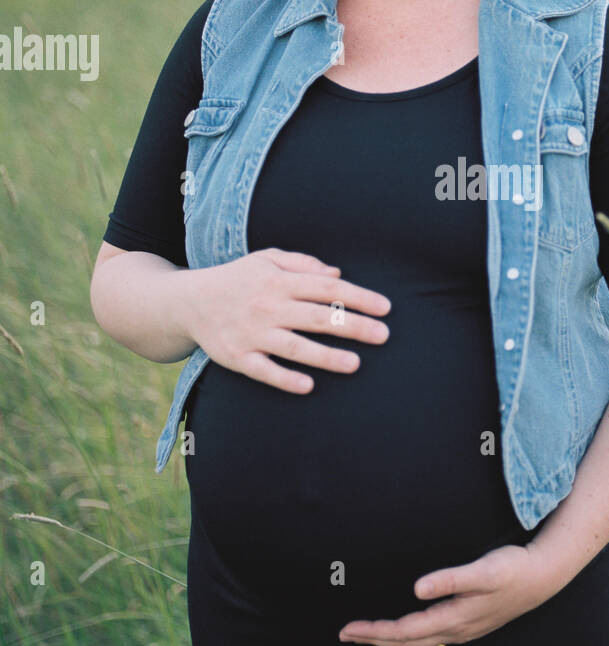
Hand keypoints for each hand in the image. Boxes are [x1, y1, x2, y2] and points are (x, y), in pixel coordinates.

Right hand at [182, 247, 390, 392]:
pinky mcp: (236, 357)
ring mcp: (251, 333)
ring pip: (294, 347)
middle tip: (384, 335)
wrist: (187, 302)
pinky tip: (308, 386)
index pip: (326, 287)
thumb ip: (303, 264)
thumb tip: (338, 274)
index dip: (358, 296)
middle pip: (317, 317)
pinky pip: (263, 371)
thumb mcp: (267, 258)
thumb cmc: (238, 279)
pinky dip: (284, 378)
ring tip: (356, 364)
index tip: (385, 307)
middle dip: (352, 326)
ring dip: (326, 356)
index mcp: (279, 280)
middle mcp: (267, 306)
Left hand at [337, 543, 560, 645]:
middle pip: (406, 641)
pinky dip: (410, 637)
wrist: (542, 577)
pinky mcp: (470, 624)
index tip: (348, 628)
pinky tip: (407, 632)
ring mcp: (464, 630)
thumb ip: (450, 579)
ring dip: (391, 639)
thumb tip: (416, 589)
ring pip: (419, 642)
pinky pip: (431, 638)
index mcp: (453, 618)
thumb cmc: (512, 569)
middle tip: (345, 634)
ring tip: (368, 635)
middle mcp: (456, 630)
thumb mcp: (483, 571)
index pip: (404, 631)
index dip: (375, 630)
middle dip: (375, 638)